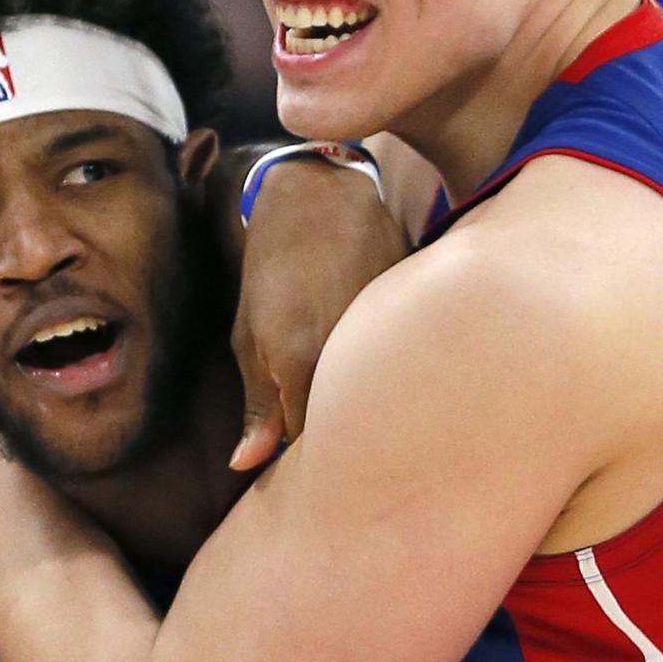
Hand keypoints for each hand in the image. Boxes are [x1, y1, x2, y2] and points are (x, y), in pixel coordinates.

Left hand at [231, 155, 408, 468]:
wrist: (320, 196)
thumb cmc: (272, 268)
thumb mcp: (249, 337)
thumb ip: (257, 407)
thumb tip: (245, 465)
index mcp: (301, 364)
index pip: (310, 446)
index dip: (305, 457)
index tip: (301, 460)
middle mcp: (350, 353)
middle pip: (355, 424)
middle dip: (343, 433)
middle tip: (332, 421)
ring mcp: (388, 332)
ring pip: (385, 392)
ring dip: (372, 397)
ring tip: (360, 383)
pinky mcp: (417, 313)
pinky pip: (408, 359)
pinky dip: (396, 365)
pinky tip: (388, 355)